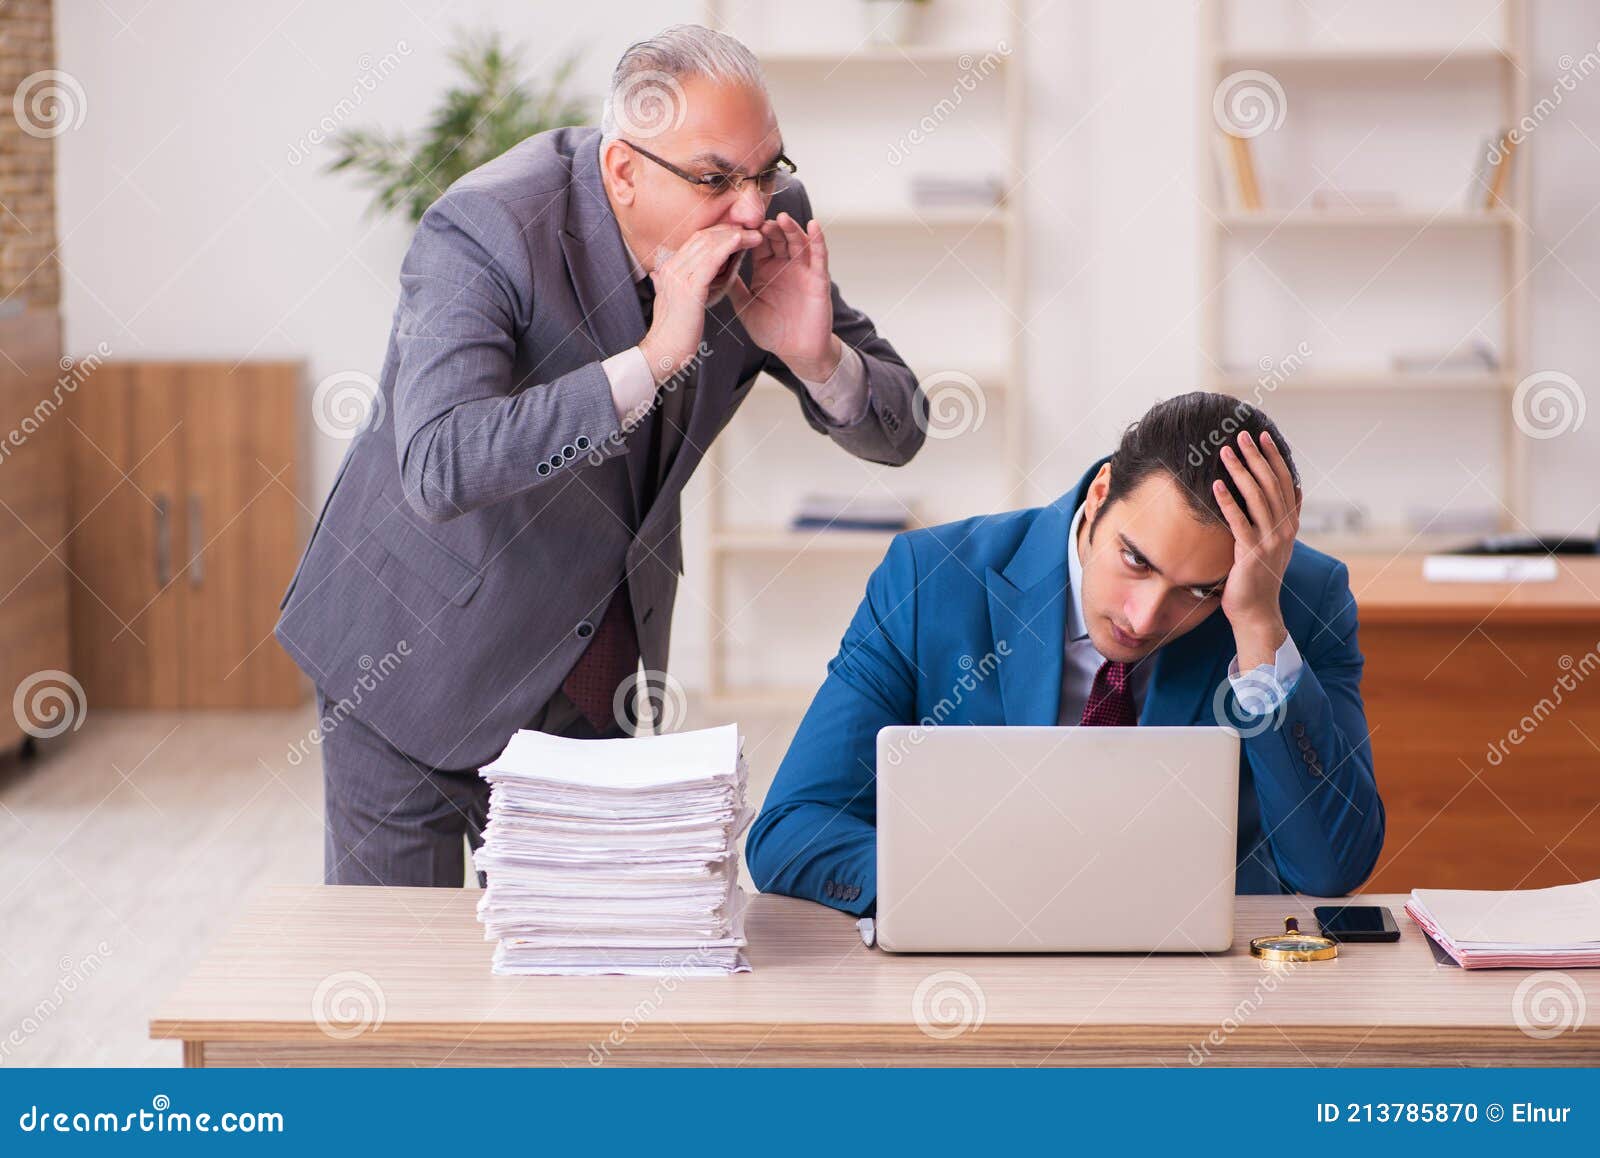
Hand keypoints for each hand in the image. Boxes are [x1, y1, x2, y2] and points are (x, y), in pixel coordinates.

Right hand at [639, 224, 762, 382]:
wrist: (664, 352)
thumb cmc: (677, 332)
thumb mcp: (683, 300)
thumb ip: (689, 283)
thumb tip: (695, 271)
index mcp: (669, 269)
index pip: (697, 240)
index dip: (721, 233)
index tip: (742, 233)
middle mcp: (671, 267)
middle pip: (703, 237)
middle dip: (731, 230)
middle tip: (753, 229)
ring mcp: (678, 275)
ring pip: (709, 244)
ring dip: (735, 236)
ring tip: (755, 235)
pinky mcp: (688, 287)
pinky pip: (711, 259)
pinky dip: (727, 247)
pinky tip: (741, 240)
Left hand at [726, 211, 840, 380]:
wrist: (796, 352)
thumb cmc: (772, 331)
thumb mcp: (746, 307)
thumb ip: (734, 287)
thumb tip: (713, 269)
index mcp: (766, 269)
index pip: (758, 244)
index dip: (749, 233)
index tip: (737, 223)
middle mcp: (785, 265)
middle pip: (777, 237)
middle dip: (768, 227)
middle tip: (757, 220)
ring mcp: (803, 270)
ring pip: (797, 241)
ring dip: (790, 228)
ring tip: (781, 218)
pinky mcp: (818, 278)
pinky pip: (819, 255)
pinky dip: (818, 239)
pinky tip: (813, 225)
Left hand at [1212, 430, 1300, 669]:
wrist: (1257, 613)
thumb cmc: (1259, 578)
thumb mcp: (1276, 544)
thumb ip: (1284, 518)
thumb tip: (1293, 489)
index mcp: (1289, 525)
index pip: (1285, 483)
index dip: (1274, 459)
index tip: (1263, 437)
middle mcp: (1283, 530)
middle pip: (1271, 485)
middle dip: (1257, 457)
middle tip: (1242, 435)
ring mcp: (1269, 542)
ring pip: (1257, 499)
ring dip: (1241, 472)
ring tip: (1226, 452)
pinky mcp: (1251, 554)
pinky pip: (1238, 522)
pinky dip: (1228, 502)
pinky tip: (1216, 485)